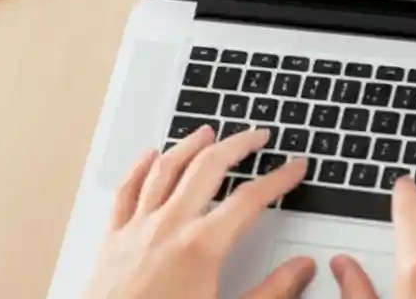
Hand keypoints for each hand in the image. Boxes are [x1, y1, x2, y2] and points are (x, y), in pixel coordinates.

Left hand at [86, 126, 312, 298]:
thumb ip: (271, 293)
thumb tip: (301, 269)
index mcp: (202, 247)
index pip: (251, 199)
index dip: (279, 179)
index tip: (294, 168)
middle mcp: (169, 227)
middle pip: (208, 168)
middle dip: (238, 145)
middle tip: (257, 136)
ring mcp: (138, 230)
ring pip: (166, 169)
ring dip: (190, 145)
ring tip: (207, 132)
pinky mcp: (114, 240)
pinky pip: (126, 191)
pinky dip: (140, 167)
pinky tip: (150, 156)